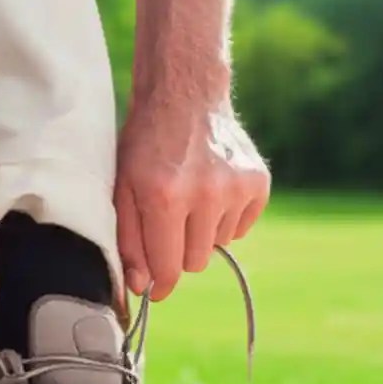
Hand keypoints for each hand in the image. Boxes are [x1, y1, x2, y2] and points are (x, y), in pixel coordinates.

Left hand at [114, 102, 270, 300]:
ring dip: (204, 230)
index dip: (160, 282)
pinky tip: (214, 189)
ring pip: (219, 245)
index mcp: (165, 196)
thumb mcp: (124, 189)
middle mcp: (206, 192)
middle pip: (196, 262)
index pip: (169, 269)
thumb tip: (141, 287)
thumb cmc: (146, 145)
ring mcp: (236, 186)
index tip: (157, 286)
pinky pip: (241, 227)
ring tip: (192, 195)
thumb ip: (129, 241)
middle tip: (170, 219)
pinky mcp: (258, 182)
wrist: (185, 96)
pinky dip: (227, 218)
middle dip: (180, 250)